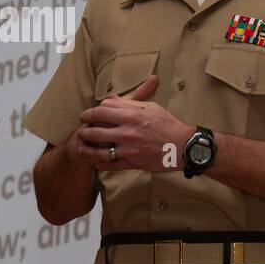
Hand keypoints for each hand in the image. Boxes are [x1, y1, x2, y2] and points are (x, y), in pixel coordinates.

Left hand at [71, 75, 191, 171]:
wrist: (182, 146)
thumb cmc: (167, 124)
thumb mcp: (150, 107)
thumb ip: (130, 103)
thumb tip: (112, 98)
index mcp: (132, 115)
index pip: (102, 110)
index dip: (92, 112)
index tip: (87, 115)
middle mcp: (128, 132)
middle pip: (95, 130)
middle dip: (84, 129)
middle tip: (81, 129)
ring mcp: (128, 149)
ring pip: (99, 150)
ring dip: (88, 147)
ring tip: (82, 145)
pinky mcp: (132, 163)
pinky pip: (110, 164)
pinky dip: (100, 163)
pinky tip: (95, 161)